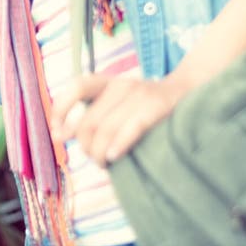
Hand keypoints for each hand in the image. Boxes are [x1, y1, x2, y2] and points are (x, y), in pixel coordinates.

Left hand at [51, 73, 182, 166]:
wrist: (188, 91)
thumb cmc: (145, 106)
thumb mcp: (117, 104)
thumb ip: (92, 116)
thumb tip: (59, 134)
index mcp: (108, 83)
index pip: (77, 88)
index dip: (62, 110)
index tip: (58, 134)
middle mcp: (121, 85)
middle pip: (88, 121)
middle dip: (86, 147)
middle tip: (94, 159)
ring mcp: (139, 94)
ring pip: (106, 129)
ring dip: (100, 154)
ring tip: (105, 163)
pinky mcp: (156, 106)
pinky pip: (130, 128)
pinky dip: (119, 145)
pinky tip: (115, 156)